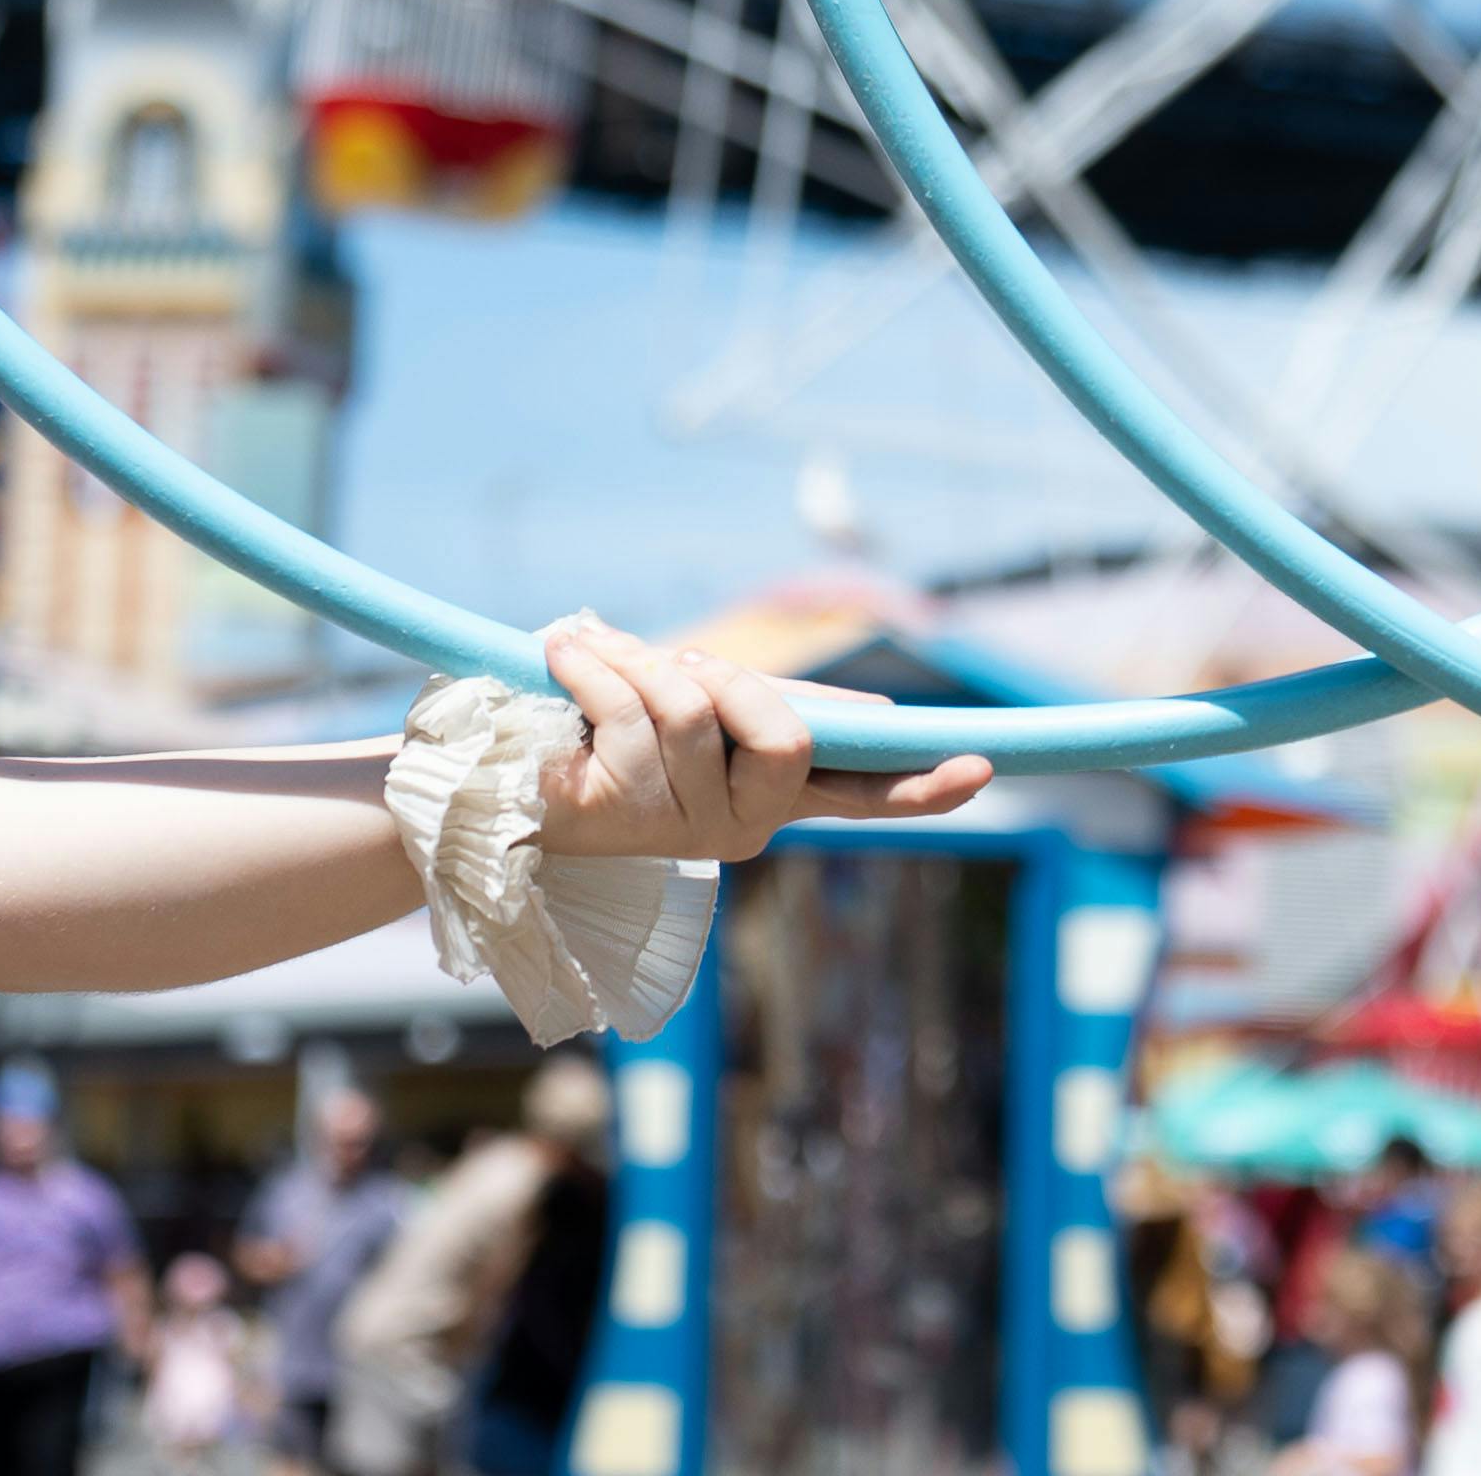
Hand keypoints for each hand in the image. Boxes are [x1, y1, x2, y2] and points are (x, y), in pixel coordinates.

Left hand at [534, 620, 995, 861]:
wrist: (497, 777)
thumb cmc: (609, 729)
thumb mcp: (698, 709)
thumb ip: (768, 707)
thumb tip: (885, 727)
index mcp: (769, 798)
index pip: (863, 798)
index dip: (923, 786)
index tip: (983, 766)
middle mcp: (737, 827)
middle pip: (786, 737)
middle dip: (732, 676)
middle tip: (681, 664)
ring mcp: (677, 827)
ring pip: (691, 708)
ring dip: (639, 658)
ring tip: (591, 652)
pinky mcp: (614, 814)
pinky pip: (626, 707)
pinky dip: (590, 660)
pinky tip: (562, 654)